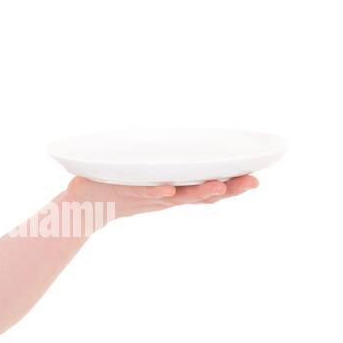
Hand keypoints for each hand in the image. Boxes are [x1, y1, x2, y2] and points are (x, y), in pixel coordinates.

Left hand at [64, 173, 259, 223]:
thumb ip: (168, 161)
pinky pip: (143, 193)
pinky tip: (168, 189)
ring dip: (198, 192)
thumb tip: (187, 137)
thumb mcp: (150, 173)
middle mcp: (167, 196)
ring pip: (178, 197)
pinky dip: (156, 192)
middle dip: (229, 189)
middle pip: (203, 195)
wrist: (85, 205)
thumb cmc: (121, 185)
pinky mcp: (125, 193)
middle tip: (252, 181)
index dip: (234, 185)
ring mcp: (148, 197)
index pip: (210, 189)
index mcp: (176, 190)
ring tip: (218, 185)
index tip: (257, 177)